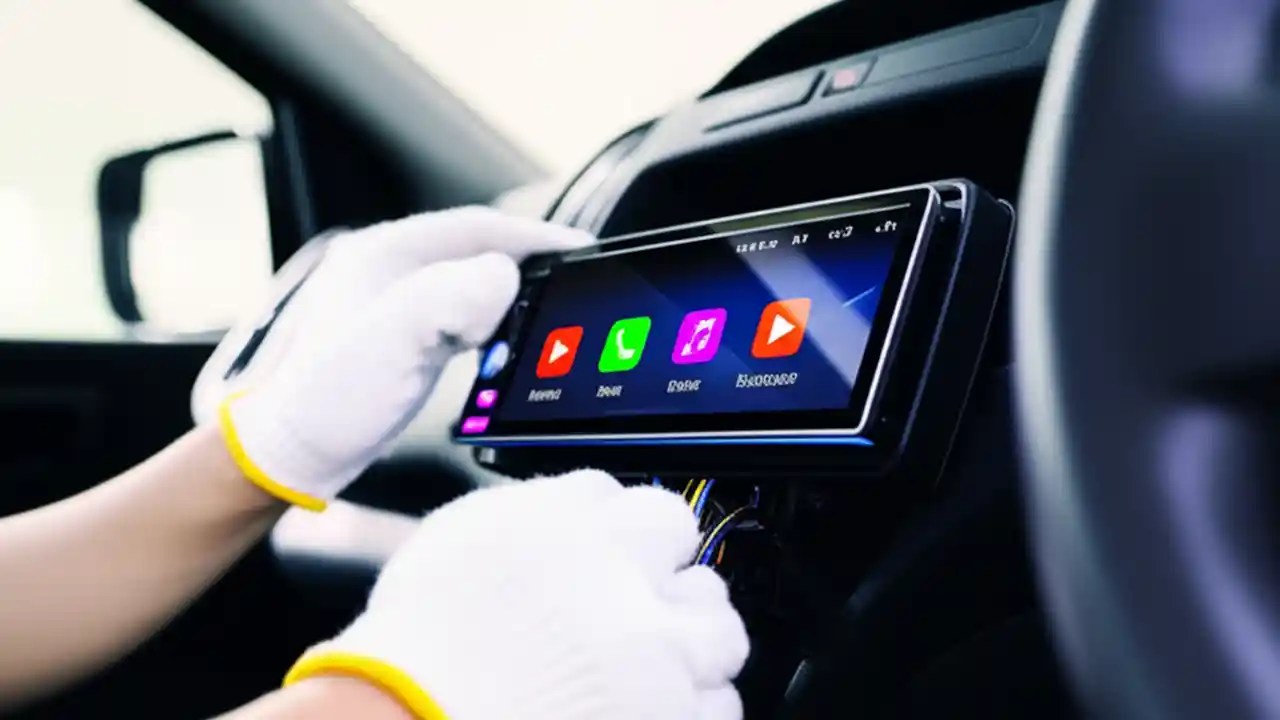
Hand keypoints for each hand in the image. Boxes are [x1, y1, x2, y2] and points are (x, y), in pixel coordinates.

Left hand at [193, 208, 591, 509]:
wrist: (282, 454)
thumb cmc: (323, 400)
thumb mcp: (394, 340)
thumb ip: (453, 296)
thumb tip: (504, 277)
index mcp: (385, 253)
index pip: (478, 227)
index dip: (535, 237)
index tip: (578, 251)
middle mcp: (388, 270)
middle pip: (476, 252)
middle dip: (527, 264)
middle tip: (570, 284)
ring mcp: (391, 305)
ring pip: (469, 286)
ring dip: (509, 297)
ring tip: (546, 314)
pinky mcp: (396, 341)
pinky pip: (457, 319)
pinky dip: (489, 326)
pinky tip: (502, 346)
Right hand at [284, 471, 748, 719]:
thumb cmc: (411, 656)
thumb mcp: (451, 545)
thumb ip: (521, 523)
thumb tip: (549, 524)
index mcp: (565, 519)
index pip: (633, 498)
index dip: (626, 535)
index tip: (620, 556)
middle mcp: (622, 571)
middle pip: (687, 550)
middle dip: (667, 579)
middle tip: (637, 613)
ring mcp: (657, 645)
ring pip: (721, 626)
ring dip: (694, 644)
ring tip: (654, 671)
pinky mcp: (674, 712)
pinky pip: (720, 705)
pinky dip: (695, 710)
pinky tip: (655, 713)